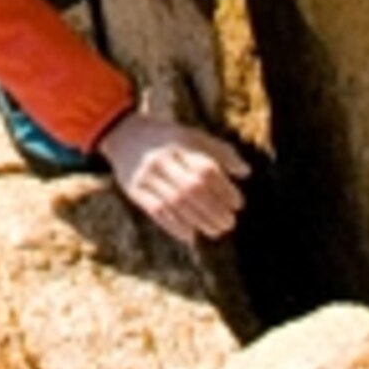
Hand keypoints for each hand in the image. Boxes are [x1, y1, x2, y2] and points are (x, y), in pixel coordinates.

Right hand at [100, 113, 249, 242]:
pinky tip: (190, 235)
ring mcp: (146, 174)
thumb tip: (245, 172)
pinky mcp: (133, 189)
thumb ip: (220, 151)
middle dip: (214, 210)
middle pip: (191, 188)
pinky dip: (175, 226)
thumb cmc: (167, 138)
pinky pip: (156, 211)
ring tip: (216, 231)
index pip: (205, 169)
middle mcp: (162, 158)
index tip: (238, 204)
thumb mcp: (192, 135)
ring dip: (199, 221)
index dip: (225, 189)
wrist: (123, 133)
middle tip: (230, 223)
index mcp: (179, 142)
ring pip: (175, 202)